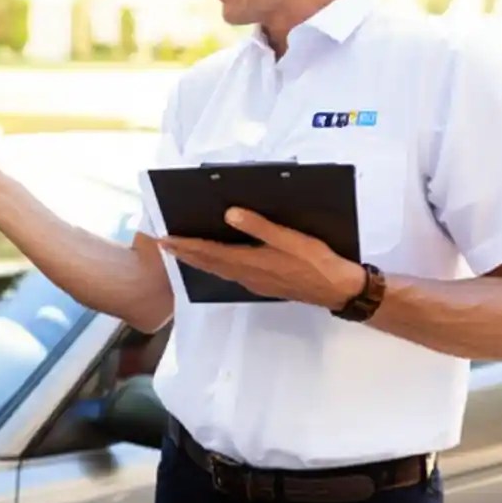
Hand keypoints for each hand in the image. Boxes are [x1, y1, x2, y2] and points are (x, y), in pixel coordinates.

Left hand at [158, 207, 365, 309]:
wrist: (336, 289)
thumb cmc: (315, 261)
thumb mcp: (289, 238)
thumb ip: (259, 226)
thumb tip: (229, 214)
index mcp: (249, 262)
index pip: (208, 253)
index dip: (185, 246)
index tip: (165, 240)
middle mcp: (246, 275)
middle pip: (208, 263)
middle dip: (185, 253)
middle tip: (166, 245)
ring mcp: (254, 282)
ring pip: (218, 271)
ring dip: (199, 260)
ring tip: (184, 251)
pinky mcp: (264, 285)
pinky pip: (230, 274)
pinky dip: (216, 266)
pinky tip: (217, 260)